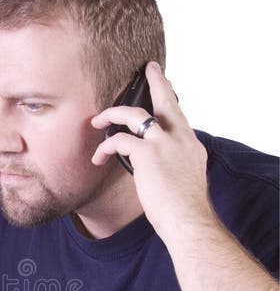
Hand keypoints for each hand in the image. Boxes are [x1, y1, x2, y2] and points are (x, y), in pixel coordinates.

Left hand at [91, 61, 214, 243]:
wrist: (189, 220)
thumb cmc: (184, 210)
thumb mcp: (185, 180)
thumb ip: (174, 166)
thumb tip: (155, 167)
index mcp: (191, 145)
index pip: (178, 116)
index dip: (169, 101)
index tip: (165, 89)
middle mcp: (181, 138)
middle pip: (166, 100)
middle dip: (156, 81)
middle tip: (147, 69)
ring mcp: (165, 143)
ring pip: (134, 114)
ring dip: (112, 114)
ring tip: (98, 121)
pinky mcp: (148, 154)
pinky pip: (119, 140)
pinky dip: (105, 147)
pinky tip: (98, 157)